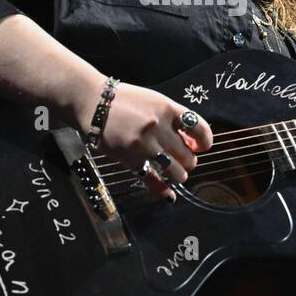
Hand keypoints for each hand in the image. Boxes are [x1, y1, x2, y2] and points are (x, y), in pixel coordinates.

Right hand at [74, 81, 212, 200]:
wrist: (91, 101)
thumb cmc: (124, 100)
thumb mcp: (153, 101)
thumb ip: (172, 119)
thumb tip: (190, 143)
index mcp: (167, 108)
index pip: (199, 129)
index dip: (204, 142)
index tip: (199, 146)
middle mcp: (159, 127)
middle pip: (188, 155)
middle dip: (189, 161)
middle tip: (182, 160)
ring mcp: (144, 145)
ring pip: (176, 171)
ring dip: (178, 175)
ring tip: (173, 172)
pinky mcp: (130, 159)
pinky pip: (152, 179)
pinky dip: (163, 190)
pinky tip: (169, 195)